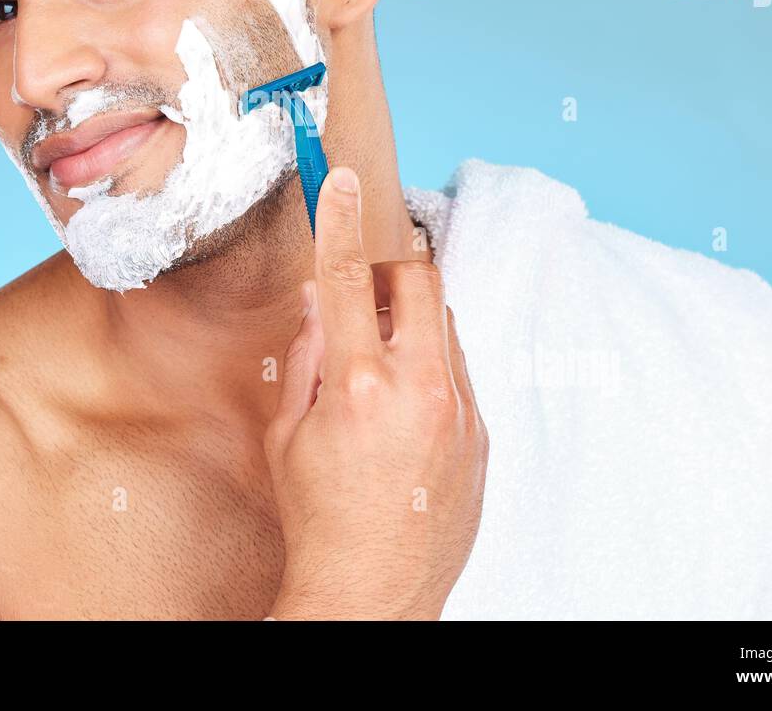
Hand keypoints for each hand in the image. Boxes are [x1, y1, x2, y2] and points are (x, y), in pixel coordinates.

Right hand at [263, 166, 488, 619]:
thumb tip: (318, 299)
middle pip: (419, 279)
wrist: (374, 592)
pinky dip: (431, 366)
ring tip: (378, 370)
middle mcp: (419, 387)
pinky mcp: (482, 434)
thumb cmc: (318, 516)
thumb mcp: (288, 434)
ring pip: (444, 322)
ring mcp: (460, 410)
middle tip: (361, 298)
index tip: (340, 179)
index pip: (344, 277)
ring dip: (411, 322)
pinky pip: (460, 370)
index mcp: (358, 383)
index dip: (338, 220)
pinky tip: (403, 411)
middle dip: (388, 271)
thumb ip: (306, 355)